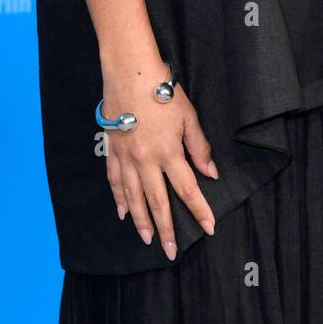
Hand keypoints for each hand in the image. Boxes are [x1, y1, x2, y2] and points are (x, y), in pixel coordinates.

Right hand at [100, 64, 218, 260]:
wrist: (129, 71)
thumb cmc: (162, 90)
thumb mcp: (189, 116)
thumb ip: (199, 147)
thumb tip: (210, 173)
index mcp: (168, 152)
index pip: (187, 189)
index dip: (199, 210)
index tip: (209, 227)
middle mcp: (146, 160)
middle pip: (157, 202)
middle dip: (166, 229)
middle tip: (170, 252)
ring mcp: (126, 157)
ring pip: (133, 197)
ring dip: (141, 221)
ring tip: (148, 239)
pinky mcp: (112, 149)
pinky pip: (114, 180)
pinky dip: (118, 198)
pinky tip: (122, 212)